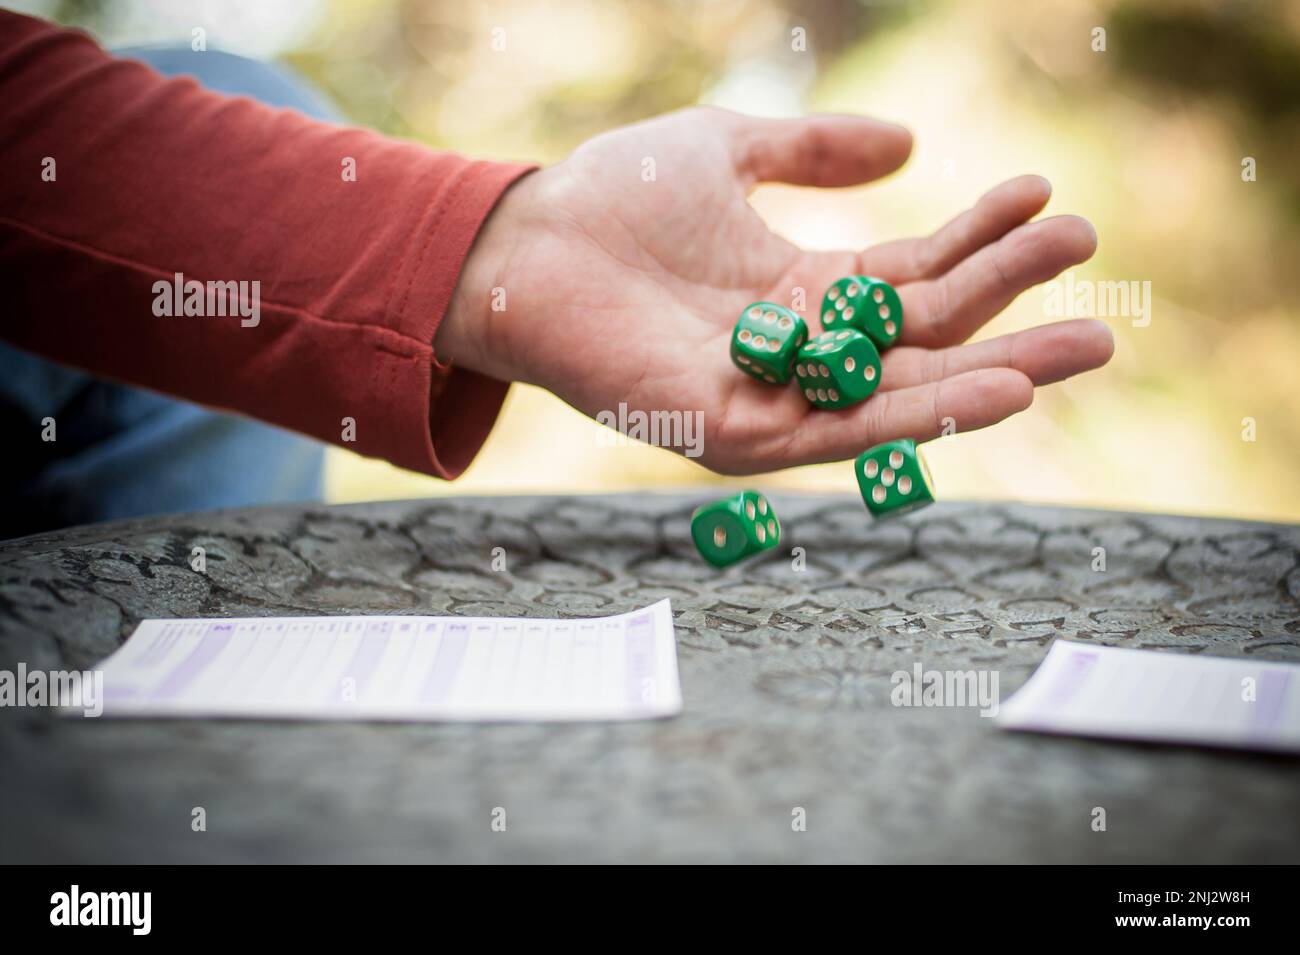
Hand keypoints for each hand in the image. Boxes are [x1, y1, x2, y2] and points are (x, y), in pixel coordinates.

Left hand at [438, 107, 1111, 474]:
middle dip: (1011, 307)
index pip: (914, 275)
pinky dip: (919, 416)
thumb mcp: (729, 152)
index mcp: (803, 291)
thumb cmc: (611, 199)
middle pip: (925, 339)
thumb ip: (813, 151)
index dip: (980, 240)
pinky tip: (991, 390)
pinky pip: (841, 431)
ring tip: (1081, 347)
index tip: (1048, 199)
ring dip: (993, 371)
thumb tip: (907, 144)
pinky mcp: (735, 435)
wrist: (521, 245)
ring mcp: (771, 399)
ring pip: (900, 394)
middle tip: (1097, 275)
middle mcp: (800, 352)